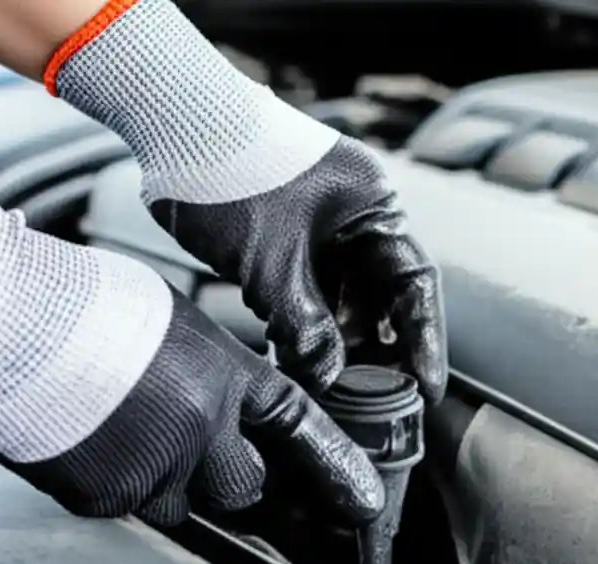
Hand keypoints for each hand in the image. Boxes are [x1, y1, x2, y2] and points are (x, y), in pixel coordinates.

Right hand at [17, 289, 385, 525]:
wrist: (2, 314)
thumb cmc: (80, 300)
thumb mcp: (174, 321)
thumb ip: (211, 372)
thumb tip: (221, 405)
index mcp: (226, 376)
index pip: (301, 429)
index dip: (336, 468)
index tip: (362, 502)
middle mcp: (200, 429)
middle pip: (244, 489)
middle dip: (229, 476)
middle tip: (189, 443)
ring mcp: (150, 469)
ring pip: (182, 505)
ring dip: (167, 480)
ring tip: (124, 429)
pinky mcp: (101, 496)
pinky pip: (126, 507)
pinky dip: (116, 482)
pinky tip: (89, 440)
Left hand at [149, 136, 447, 404]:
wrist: (171, 126)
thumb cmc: (231, 174)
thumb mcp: (271, 261)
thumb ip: (304, 324)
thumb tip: (328, 379)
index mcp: (373, 205)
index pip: (415, 283)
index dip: (425, 340)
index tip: (426, 390)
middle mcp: (355, 216)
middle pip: (383, 296)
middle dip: (381, 350)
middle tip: (384, 403)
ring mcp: (320, 227)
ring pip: (343, 299)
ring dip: (339, 344)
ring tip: (338, 393)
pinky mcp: (286, 239)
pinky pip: (308, 292)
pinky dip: (304, 328)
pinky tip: (298, 365)